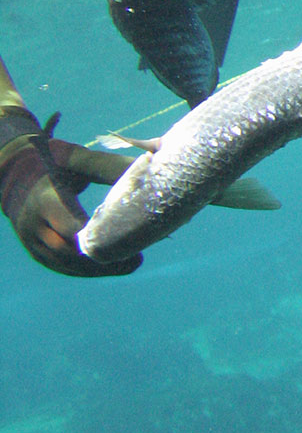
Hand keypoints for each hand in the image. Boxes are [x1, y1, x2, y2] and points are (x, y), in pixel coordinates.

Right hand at [0, 129, 140, 276]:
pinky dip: (89, 270)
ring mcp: (32, 242)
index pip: (71, 226)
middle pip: (68, 251)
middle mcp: (34, 225)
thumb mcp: (79, 161)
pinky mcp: (37, 253)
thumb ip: (108, 166)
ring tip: (132, 263)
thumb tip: (150, 167)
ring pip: (66, 264)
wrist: (21, 181)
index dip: (99, 234)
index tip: (129, 234)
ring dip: (99, 268)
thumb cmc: (58, 166)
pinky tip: (114, 266)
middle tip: (137, 257)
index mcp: (45, 200)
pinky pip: (63, 267)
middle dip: (103, 257)